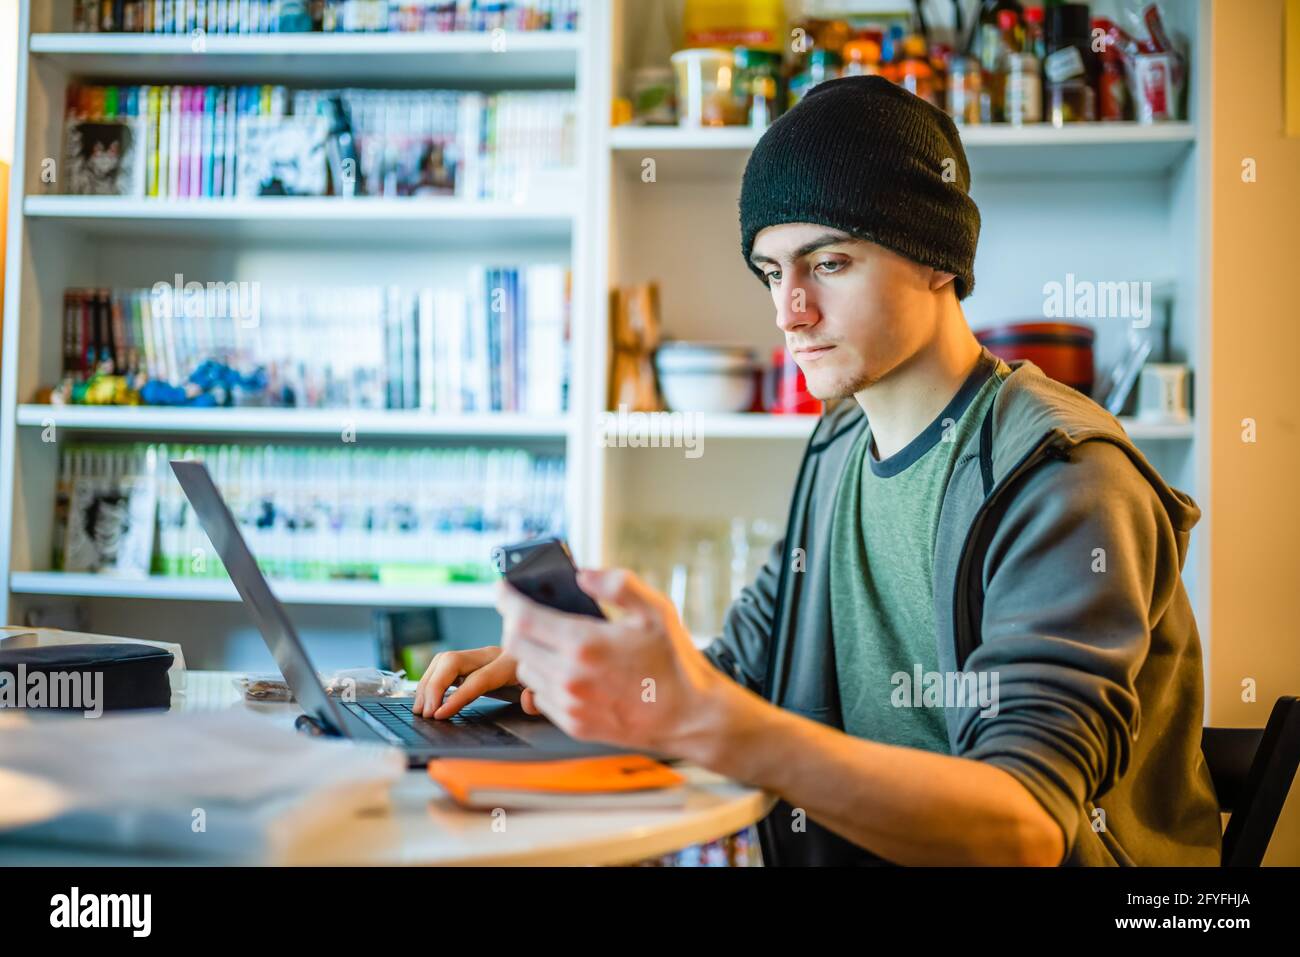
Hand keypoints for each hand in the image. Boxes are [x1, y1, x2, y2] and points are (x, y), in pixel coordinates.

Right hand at [411, 646, 540, 718]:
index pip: (477, 679)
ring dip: (428, 682)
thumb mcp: (551, 696)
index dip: (456, 697)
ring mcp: (483, 654)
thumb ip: (541, 700)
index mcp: (513, 663)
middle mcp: (494, 654)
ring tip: (421, 708)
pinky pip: (447, 664)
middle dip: (434, 686)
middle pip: (453, 660)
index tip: (439, 714)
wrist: (552, 665)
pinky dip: (433, 679)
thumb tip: (528, 699)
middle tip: (425, 712)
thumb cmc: (549, 684)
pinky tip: (427, 697)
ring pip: (446, 659)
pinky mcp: (476, 659)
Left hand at [496, 567, 727, 757]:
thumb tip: (582, 575)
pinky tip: (567, 670)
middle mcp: (571, 676)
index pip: (523, 617)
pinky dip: (545, 679)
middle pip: (515, 644)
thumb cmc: (675, 662)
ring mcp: (570, 704)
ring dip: (531, 653)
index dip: (507, 598)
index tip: (504, 588)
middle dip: (516, 623)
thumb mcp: (656, 610)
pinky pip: (540, 696)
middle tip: (529, 612)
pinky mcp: (574, 724)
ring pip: (525, 671)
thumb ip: (617, 584)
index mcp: (586, 644)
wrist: (690, 717)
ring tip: (552, 641)